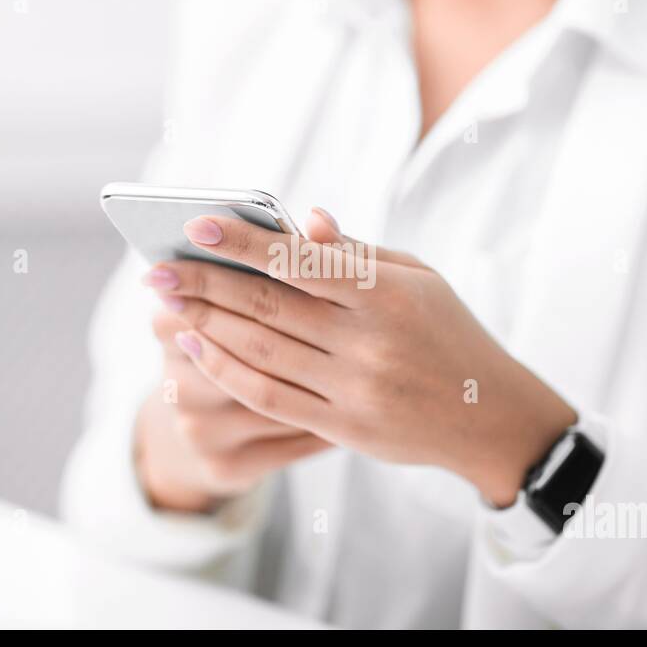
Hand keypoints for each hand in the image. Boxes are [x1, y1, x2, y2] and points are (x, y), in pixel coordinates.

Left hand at [144, 208, 576, 506]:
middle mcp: (369, 342)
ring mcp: (354, 389)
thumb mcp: (420, 279)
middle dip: (206, 283)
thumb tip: (304, 219)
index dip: (246, 242)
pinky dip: (226, 371)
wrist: (490, 417)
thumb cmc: (449, 333)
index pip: (302, 260)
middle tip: (157, 268)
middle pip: (269, 306)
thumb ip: (357, 253)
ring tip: (165, 303)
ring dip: (205, 326)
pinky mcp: (343, 427)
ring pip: (261, 352)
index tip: (197, 225)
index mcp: (389, 294)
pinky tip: (194, 349)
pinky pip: (271, 397)